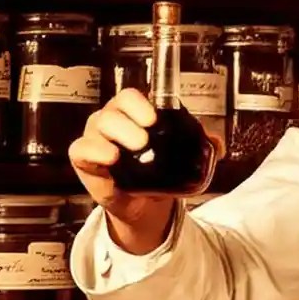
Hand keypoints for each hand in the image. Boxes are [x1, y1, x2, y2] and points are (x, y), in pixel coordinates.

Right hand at [67, 90, 189, 254]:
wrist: (144, 202)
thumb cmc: (157, 170)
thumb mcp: (182, 158)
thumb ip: (202, 147)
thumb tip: (217, 144)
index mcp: (134, 114)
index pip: (130, 97)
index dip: (139, 104)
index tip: (153, 118)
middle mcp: (113, 122)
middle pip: (113, 110)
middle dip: (128, 123)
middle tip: (144, 140)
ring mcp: (97, 139)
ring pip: (97, 126)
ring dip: (114, 136)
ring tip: (127, 151)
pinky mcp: (85, 160)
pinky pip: (81, 150)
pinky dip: (94, 151)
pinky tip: (110, 158)